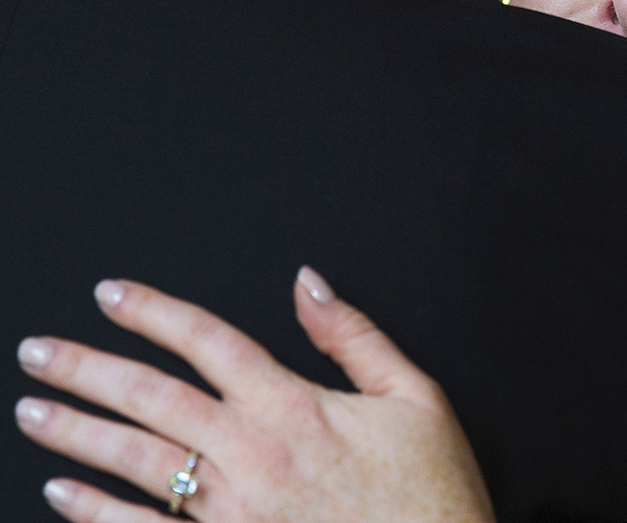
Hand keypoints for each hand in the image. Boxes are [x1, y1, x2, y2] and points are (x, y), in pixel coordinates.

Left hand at [15, 268, 495, 522]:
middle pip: (154, 397)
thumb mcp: (416, 396)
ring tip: (33, 408)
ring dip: (78, 433)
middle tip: (39, 351)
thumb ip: (355, 336)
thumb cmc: (430, 494)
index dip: (155, 311)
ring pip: (137, 461)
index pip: (209, 341)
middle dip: (89, 368)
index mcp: (295, 406)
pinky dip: (97, 514)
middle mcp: (253, 453)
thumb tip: (309, 284)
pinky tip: (63, 494)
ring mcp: (232, 511)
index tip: (111, 294)